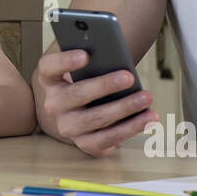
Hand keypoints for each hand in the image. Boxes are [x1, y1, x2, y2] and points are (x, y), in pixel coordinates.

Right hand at [33, 49, 156, 156]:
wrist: (74, 111)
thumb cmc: (82, 80)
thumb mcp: (80, 66)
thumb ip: (91, 57)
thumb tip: (114, 52)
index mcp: (49, 79)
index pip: (50, 67)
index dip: (65, 61)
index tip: (85, 55)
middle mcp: (53, 105)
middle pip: (77, 94)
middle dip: (105, 86)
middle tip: (129, 77)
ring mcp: (68, 127)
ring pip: (97, 119)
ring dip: (125, 108)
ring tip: (146, 98)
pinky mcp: (85, 144)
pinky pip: (109, 139)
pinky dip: (130, 128)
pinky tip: (147, 118)